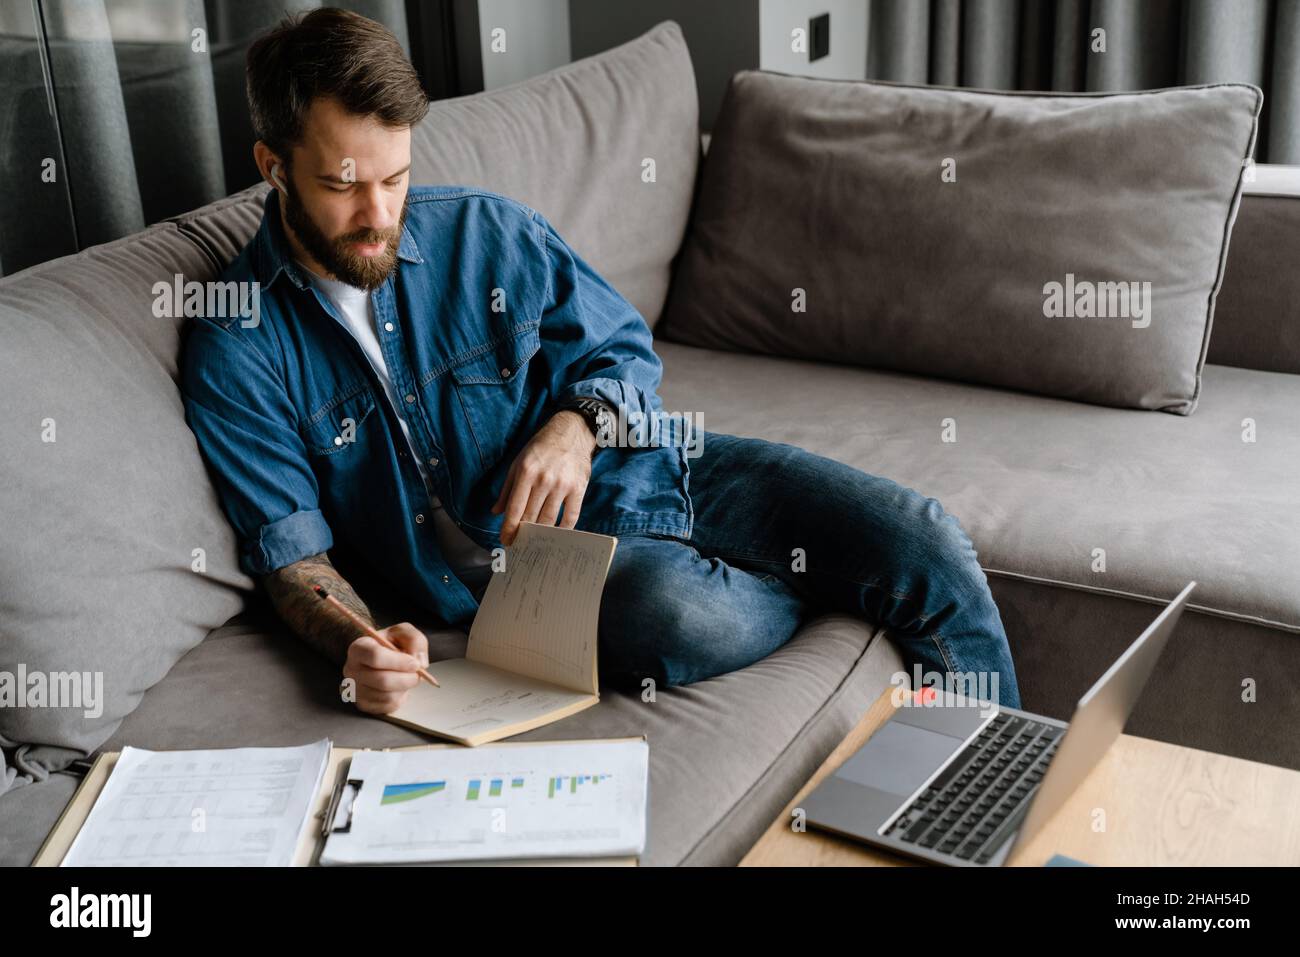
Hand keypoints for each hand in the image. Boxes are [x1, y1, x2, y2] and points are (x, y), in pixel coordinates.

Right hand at [342, 623, 429, 714]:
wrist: (383, 658)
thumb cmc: (391, 644)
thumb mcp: (404, 632)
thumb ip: (414, 640)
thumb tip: (419, 661)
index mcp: (358, 648)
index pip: (375, 657)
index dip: (399, 662)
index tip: (415, 664)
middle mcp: (351, 669)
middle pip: (382, 680)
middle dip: (407, 678)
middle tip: (418, 673)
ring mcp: (355, 689)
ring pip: (387, 696)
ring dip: (405, 688)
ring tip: (407, 678)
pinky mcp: (363, 704)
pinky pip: (388, 706)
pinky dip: (400, 698)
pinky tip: (399, 687)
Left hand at [491, 410, 594, 545]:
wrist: (572, 433)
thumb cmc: (541, 447)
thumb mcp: (519, 462)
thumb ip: (507, 488)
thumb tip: (496, 511)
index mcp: (526, 473)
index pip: (514, 509)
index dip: (509, 528)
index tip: (506, 541)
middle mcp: (544, 480)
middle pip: (531, 517)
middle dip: (523, 534)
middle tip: (520, 544)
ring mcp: (562, 485)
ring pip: (549, 519)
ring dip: (541, 534)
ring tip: (536, 542)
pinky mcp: (578, 489)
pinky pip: (571, 516)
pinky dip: (563, 529)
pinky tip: (557, 534)